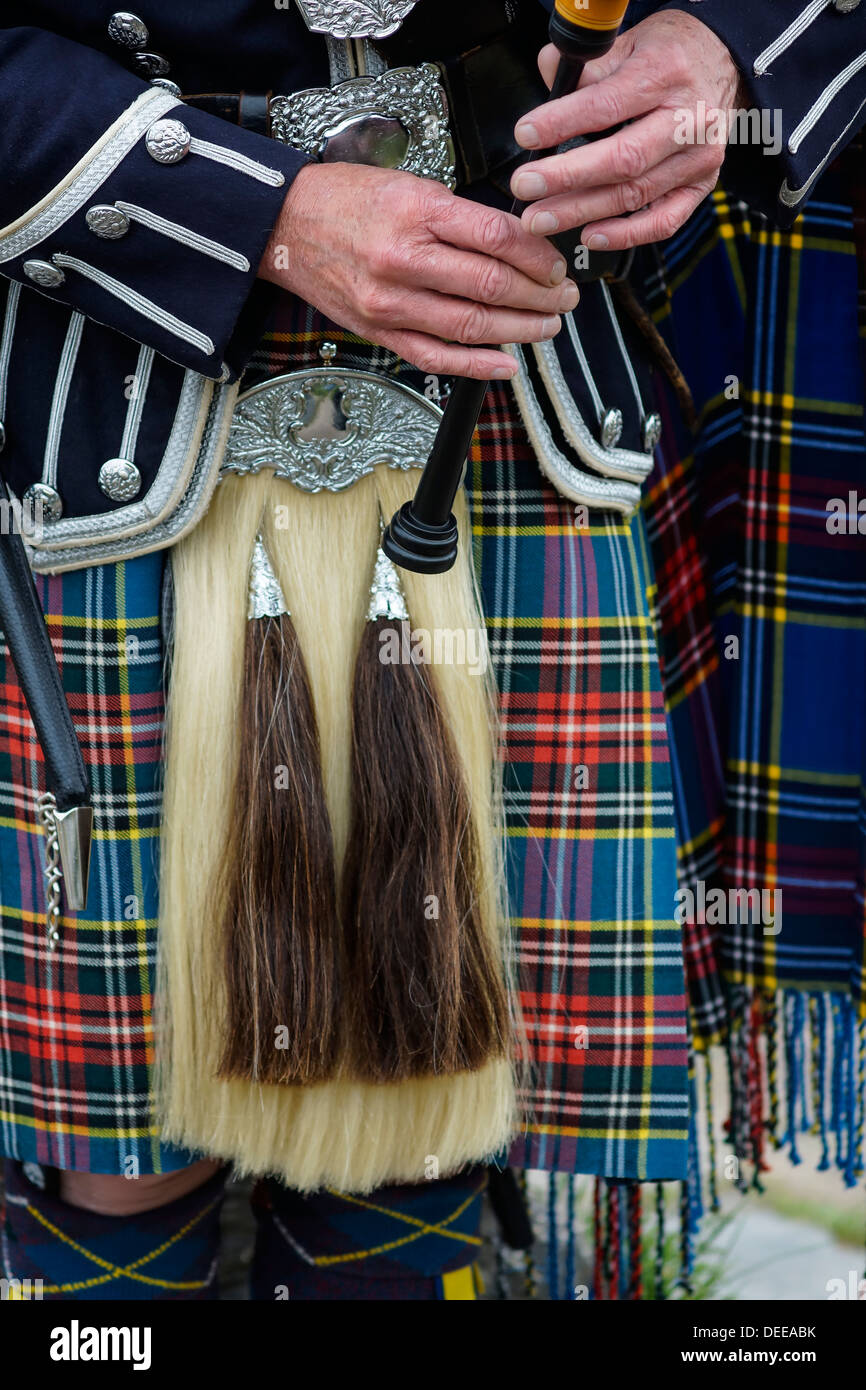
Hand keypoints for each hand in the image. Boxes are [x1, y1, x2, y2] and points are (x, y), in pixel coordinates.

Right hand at [259, 161, 578, 378]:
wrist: (284, 226)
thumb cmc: (346, 201)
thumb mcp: (410, 186)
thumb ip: (461, 218)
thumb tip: (517, 245)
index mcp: (417, 213)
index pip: (499, 238)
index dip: (539, 257)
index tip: (557, 265)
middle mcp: (404, 260)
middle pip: (492, 285)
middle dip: (541, 297)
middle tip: (564, 299)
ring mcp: (390, 302)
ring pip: (472, 326)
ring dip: (520, 331)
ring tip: (546, 327)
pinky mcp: (379, 331)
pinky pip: (436, 357)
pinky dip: (477, 365)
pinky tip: (507, 364)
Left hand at [509, 11, 740, 249]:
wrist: (721, 63)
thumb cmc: (669, 55)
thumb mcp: (629, 42)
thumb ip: (588, 65)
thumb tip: (549, 73)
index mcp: (666, 74)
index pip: (608, 105)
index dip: (563, 123)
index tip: (527, 136)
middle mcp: (688, 120)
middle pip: (623, 159)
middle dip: (567, 178)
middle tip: (526, 187)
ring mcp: (697, 157)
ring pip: (635, 194)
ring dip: (582, 211)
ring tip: (541, 218)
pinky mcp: (701, 185)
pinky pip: (663, 222)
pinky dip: (626, 234)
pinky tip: (591, 236)